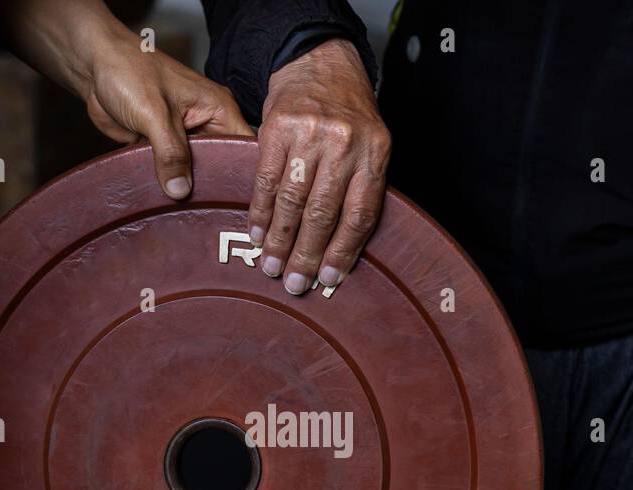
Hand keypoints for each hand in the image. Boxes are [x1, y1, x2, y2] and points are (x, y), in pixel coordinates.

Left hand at [77, 16, 251, 197]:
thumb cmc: (128, 71)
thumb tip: (180, 191)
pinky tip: (167, 204)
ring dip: (187, 189)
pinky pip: (170, 172)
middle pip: (221, 166)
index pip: (244, 148)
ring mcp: (183, 137)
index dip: (244, 175)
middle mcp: (206, 124)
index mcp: (217, 109)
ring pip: (194, 173)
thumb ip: (171, 153)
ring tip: (191, 214)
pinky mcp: (162, 147)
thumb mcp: (155, 114)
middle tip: (212, 214)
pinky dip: (166, 184)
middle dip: (213, 188)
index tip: (240, 202)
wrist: (92, 64)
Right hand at [251, 39, 390, 294]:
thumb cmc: (347, 113)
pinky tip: (258, 234)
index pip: (359, 214)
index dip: (343, 252)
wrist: (319, 63)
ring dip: (280, 241)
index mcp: (374, 153)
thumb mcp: (371, 144)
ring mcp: (309, 136)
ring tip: (272, 266)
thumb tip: (341, 248)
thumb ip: (361, 187)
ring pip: (292, 202)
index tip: (329, 279)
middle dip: (306, 255)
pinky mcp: (277, 130)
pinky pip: (266, 182)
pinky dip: (261, 213)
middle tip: (295, 284)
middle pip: (323, 213)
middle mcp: (344, 145)